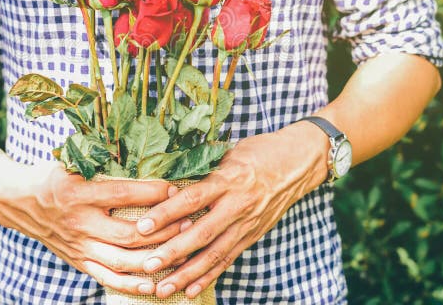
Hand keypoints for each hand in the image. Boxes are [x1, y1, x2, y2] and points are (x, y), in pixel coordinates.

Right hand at [0, 156, 188, 295]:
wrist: (18, 201)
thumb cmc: (53, 175)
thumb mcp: (74, 161)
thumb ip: (105, 162)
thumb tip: (146, 151)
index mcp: (78, 192)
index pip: (121, 194)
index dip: (152, 193)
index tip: (177, 188)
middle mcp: (79, 222)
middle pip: (127, 233)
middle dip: (162, 231)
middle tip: (188, 223)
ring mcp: (78, 246)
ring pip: (121, 260)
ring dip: (154, 259)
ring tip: (180, 252)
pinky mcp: (78, 261)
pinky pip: (107, 279)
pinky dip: (132, 285)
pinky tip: (155, 284)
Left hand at [133, 122, 330, 298]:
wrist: (300, 162)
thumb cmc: (260, 151)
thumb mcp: (230, 151)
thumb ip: (202, 168)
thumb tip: (168, 179)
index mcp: (229, 179)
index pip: (193, 199)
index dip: (166, 213)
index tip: (142, 225)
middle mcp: (238, 204)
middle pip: (201, 233)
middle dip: (172, 251)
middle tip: (147, 265)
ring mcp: (247, 224)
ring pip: (214, 253)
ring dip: (187, 273)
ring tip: (163, 287)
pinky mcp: (253, 235)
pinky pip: (228, 259)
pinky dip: (209, 276)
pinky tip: (190, 290)